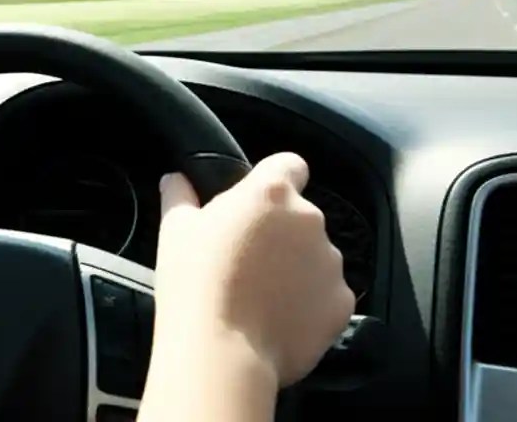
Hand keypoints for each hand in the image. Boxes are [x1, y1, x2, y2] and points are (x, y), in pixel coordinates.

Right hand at [152, 153, 353, 386]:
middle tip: (246, 260)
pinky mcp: (341, 303)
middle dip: (280, 233)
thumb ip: (180, 196)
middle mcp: (309, 219)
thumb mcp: (175, 231)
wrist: (222, 351)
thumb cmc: (195, 284)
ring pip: (315, 256)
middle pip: (300, 215)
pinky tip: (278, 318)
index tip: (258, 203)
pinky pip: (327, 295)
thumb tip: (176, 180)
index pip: (289, 164)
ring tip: (260, 295)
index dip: (275, 180)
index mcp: (270, 193)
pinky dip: (310, 304)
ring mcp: (331, 263)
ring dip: (296, 268)